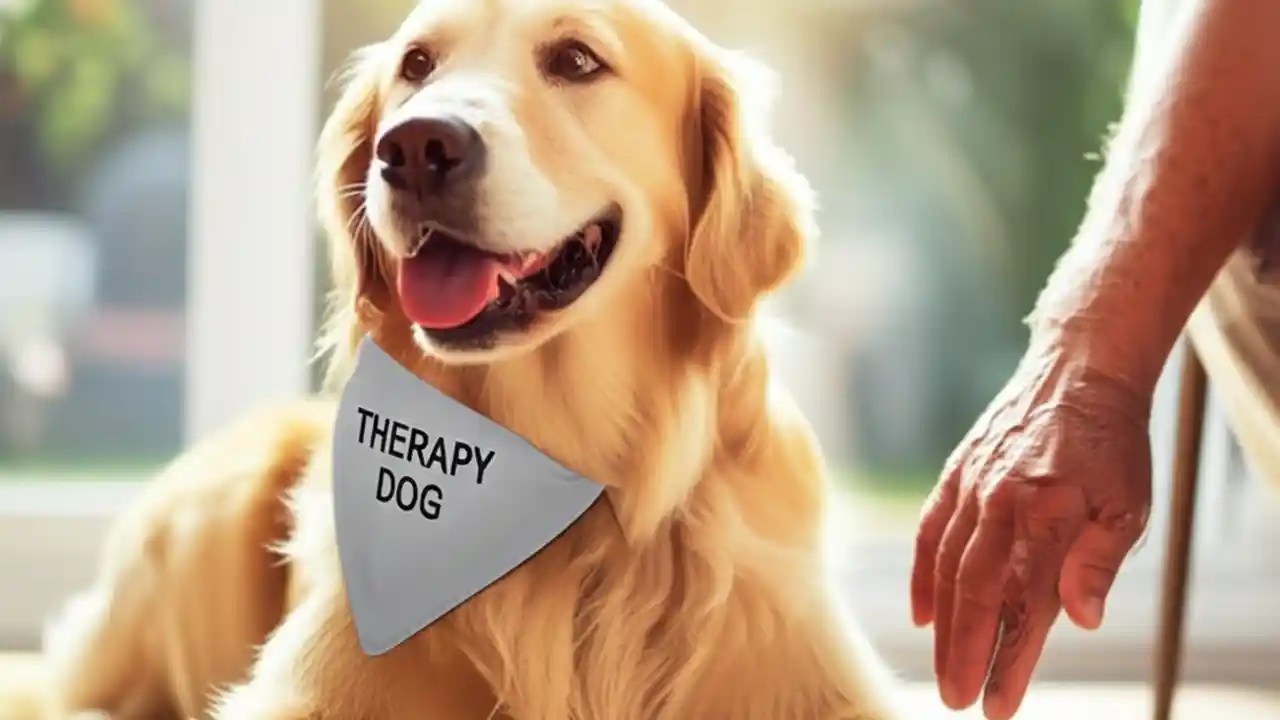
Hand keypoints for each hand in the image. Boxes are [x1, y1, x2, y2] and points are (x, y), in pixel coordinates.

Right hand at [911, 341, 1153, 718]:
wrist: (1077, 372)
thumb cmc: (1110, 442)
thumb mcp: (1128, 503)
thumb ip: (1099, 561)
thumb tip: (1079, 618)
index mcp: (1048, 511)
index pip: (1025, 602)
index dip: (1012, 658)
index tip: (1000, 703)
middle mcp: (1001, 501)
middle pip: (973, 591)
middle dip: (963, 650)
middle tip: (956, 697)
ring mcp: (972, 487)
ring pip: (946, 567)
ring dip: (943, 623)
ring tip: (943, 667)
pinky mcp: (956, 476)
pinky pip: (930, 533)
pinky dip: (923, 576)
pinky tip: (923, 613)